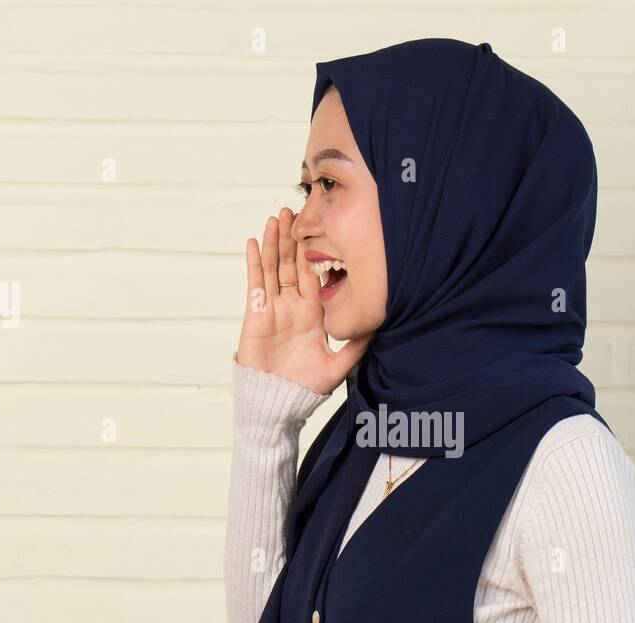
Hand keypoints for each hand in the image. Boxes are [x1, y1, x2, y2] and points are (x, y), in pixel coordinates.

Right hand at [237, 206, 371, 396]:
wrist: (278, 401)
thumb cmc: (305, 387)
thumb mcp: (339, 365)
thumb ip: (357, 346)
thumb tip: (379, 328)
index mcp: (314, 313)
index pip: (315, 275)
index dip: (317, 253)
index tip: (322, 230)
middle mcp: (294, 306)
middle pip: (293, 264)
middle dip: (294, 238)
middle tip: (296, 210)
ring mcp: (274, 307)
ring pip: (274, 267)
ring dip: (275, 242)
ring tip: (277, 218)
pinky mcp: (256, 313)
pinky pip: (255, 282)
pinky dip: (255, 261)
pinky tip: (255, 242)